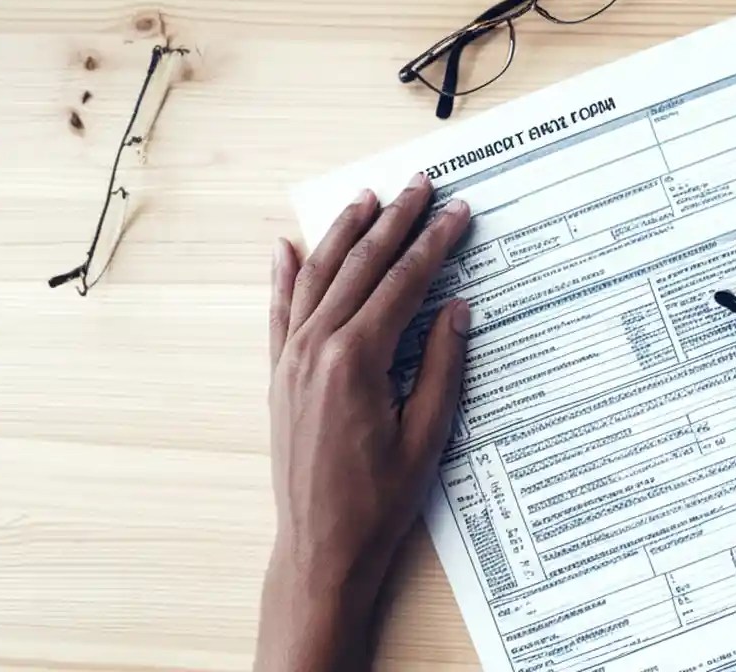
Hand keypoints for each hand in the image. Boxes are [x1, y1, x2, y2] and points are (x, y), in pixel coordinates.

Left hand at [256, 176, 470, 671]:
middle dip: (394, 222)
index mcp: (356, 359)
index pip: (403, 283)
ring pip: (317, 277)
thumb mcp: (427, 435)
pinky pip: (279, 312)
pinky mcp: (278, 376)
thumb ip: (442, 366)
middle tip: (420, 187)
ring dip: (343, 234)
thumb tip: (457, 309)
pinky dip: (285, 276)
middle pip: (360, 267)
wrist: (320, 548)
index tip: (457, 213)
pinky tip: (286, 249)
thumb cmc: (378, 501)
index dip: (435, 244)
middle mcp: (316, 348)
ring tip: (367, 199)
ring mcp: (290, 360)